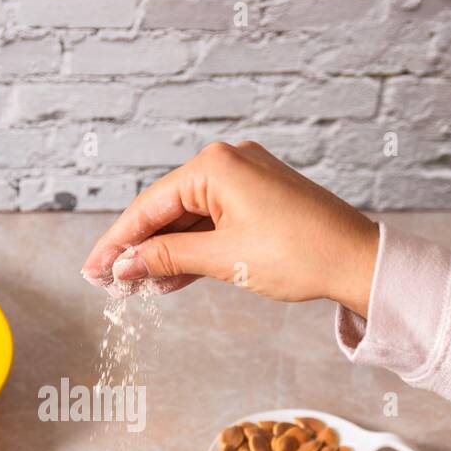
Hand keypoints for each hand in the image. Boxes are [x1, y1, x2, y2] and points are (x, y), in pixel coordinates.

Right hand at [81, 140, 380, 316]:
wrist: (357, 260)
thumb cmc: (299, 253)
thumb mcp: (223, 259)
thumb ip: (167, 258)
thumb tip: (124, 266)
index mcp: (216, 165)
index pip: (149, 205)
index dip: (117, 242)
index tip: (93, 271)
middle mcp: (228, 162)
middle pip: (165, 209)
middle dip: (139, 249)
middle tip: (109, 283)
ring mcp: (245, 179)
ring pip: (189, 219)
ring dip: (165, 254)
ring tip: (137, 289)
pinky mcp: (258, 199)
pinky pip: (212, 223)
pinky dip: (193, 250)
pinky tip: (170, 279)